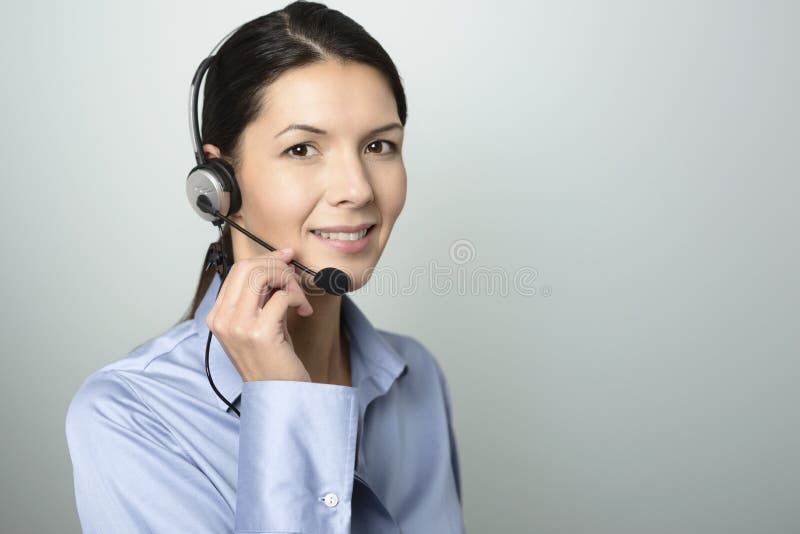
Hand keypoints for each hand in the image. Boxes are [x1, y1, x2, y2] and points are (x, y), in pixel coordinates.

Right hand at [205, 248, 313, 382]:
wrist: (279, 394)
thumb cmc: (273, 360)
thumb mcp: (259, 322)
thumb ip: (260, 295)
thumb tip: (277, 261)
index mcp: (218, 316)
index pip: (238, 270)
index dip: (265, 259)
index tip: (285, 258)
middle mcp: (223, 319)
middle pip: (248, 268)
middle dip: (277, 266)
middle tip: (294, 278)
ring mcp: (238, 326)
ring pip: (262, 276)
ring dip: (287, 280)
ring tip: (298, 297)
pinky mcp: (260, 333)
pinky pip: (282, 296)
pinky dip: (298, 298)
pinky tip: (303, 310)